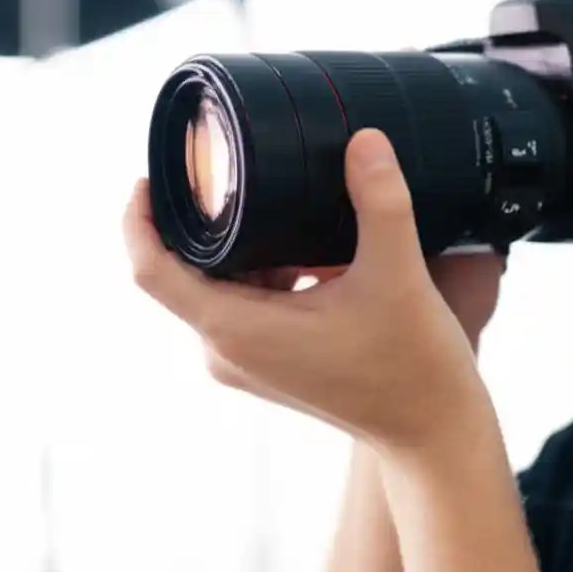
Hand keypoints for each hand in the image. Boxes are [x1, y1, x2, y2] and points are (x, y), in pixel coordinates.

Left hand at [124, 129, 495, 449]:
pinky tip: (303, 254)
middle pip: (183, 275)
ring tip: (273, 206)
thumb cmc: (413, 366)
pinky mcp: (271, 368)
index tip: (150, 179)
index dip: (138, 220)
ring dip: (238, 250)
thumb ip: (381, 203)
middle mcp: (228, 353)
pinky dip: (261, 275)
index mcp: (237, 331)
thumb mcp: (398, 276)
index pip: (150, 270)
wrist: (434, 432)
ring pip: (217, 291)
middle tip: (230, 173)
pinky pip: (243, 309)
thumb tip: (365, 140)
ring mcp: (247, 365)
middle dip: (200, 224)